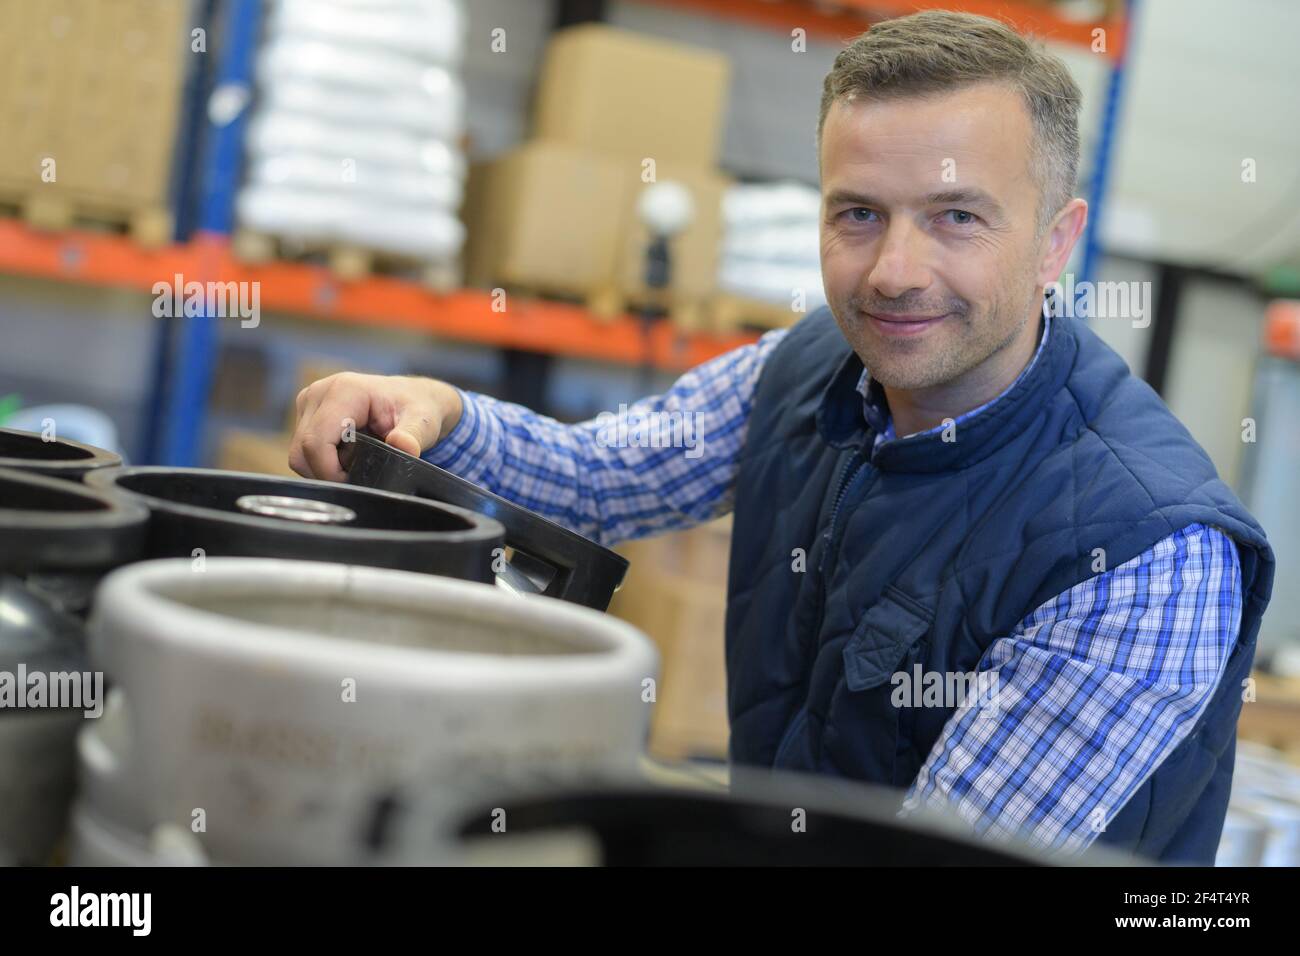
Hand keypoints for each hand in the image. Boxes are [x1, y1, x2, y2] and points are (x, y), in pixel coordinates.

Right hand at [288, 372, 462, 480]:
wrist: (413, 397)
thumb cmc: (418, 408)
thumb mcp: (423, 423)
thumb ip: (413, 436)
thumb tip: (403, 446)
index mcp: (344, 390)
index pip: (316, 442)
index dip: (329, 471)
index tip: (354, 482)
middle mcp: (319, 392)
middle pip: (302, 450)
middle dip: (327, 472)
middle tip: (359, 474)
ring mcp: (309, 401)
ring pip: (299, 453)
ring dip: (325, 467)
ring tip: (357, 460)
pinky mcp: (306, 413)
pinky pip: (303, 450)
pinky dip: (323, 461)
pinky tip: (348, 454)